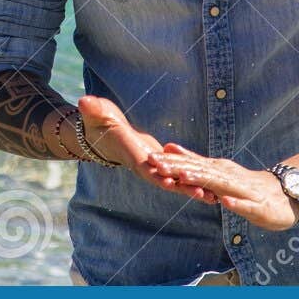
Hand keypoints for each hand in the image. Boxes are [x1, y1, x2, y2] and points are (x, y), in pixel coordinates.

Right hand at [76, 97, 218, 201]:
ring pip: (175, 180)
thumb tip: (84, 102)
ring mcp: (153, 164)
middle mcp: (143, 162)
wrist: (102, 131)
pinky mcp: (161, 161)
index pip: (144, 166)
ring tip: (214, 196)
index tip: (171, 182)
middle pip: (165, 179)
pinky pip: (179, 173)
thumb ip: (92, 109)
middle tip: (202, 194)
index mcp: (130, 152)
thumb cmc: (98, 120)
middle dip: (183, 187)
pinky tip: (211, 187)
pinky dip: (194, 180)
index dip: (157, 175)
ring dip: (193, 188)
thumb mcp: (95, 112)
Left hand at [145, 144, 298, 230]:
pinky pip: (244, 203)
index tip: (150, 157)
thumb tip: (171, 150)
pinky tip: (224, 200)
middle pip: (200, 170)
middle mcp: (228, 176)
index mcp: (219, 170)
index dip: (171, 161)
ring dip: (202, 180)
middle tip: (157, 164)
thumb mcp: (219, 174)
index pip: (192, 164)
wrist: (285, 196)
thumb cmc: (248, 186)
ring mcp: (242, 189)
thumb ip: (197, 164)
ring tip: (184, 176)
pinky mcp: (257, 205)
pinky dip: (234, 202)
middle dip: (178, 167)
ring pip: (219, 184)